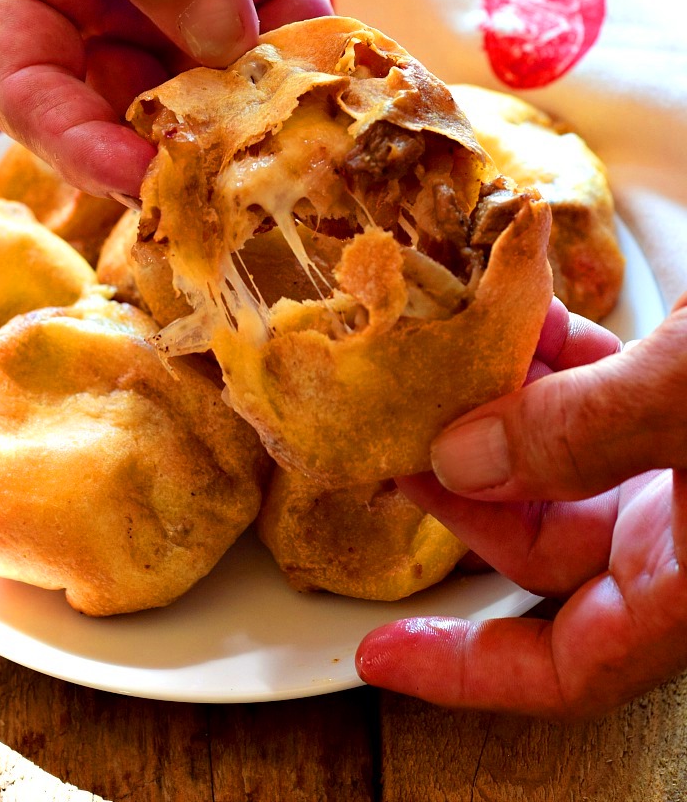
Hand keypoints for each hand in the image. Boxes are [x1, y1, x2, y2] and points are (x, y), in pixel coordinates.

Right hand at [0, 0, 328, 199]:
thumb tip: (215, 48)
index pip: (31, 87)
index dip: (78, 145)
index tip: (140, 177)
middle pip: (123, 102)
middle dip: (176, 147)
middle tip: (239, 177)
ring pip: (206, 83)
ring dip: (251, 121)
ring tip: (301, 148)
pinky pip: (279, 33)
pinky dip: (309, 66)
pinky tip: (342, 88)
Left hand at [356, 295, 686, 718]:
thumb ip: (580, 435)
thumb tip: (460, 458)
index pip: (567, 667)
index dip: (466, 669)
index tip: (378, 655)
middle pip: (545, 550)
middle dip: (463, 493)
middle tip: (396, 438)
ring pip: (568, 468)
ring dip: (504, 413)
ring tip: (448, 359)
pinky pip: (609, 406)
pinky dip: (560, 367)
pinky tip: (523, 318)